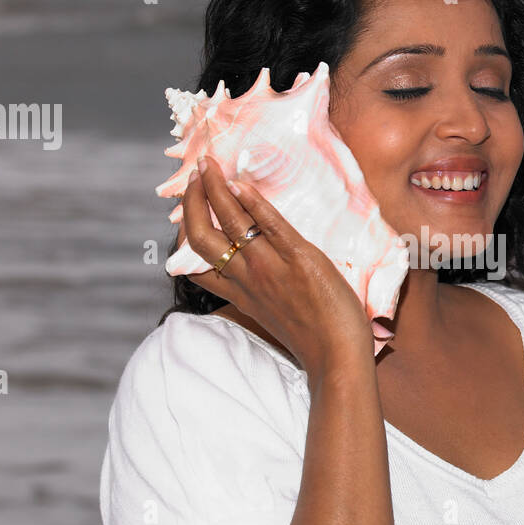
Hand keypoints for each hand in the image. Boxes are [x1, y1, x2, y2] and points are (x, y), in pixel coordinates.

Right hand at [178, 157, 375, 377]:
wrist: (338, 360)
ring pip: (230, 222)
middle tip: (196, 174)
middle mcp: (248, 279)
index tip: (187, 211)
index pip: (196, 265)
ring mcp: (271, 268)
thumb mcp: (274, 319)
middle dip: (192, 202)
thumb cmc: (316, 341)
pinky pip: (269, 224)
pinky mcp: (299, 260)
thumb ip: (261, 295)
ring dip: (215, 188)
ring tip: (209, 164)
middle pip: (201, 237)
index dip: (185, 235)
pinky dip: (252, 201)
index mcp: (241, 295)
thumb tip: (262, 273)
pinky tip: (240, 183)